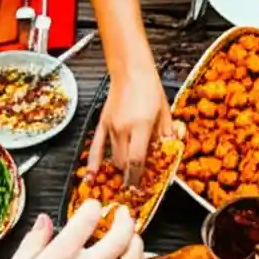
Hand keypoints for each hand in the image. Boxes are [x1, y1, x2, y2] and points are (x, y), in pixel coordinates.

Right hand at [0, 201, 143, 258]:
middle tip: (122, 212)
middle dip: (125, 218)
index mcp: (63, 255)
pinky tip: (122, 258)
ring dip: (135, 239)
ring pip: (132, 256)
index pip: (88, 219)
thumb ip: (34, 240)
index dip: (93, 206)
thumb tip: (44, 220)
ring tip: (132, 232)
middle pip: (121, 234)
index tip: (92, 205)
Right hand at [88, 68, 171, 186]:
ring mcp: (111, 127)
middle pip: (125, 162)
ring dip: (120, 169)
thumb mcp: (165, 113)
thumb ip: (166, 135)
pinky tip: (91, 177)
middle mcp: (124, 128)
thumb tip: (167, 153)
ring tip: (125, 177)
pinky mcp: (103, 124)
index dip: (138, 177)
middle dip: (131, 175)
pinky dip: (94, 164)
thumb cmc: (150, 89)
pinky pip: (96, 148)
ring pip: (114, 158)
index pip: (138, 160)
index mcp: (142, 126)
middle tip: (137, 182)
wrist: (131, 71)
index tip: (141, 187)